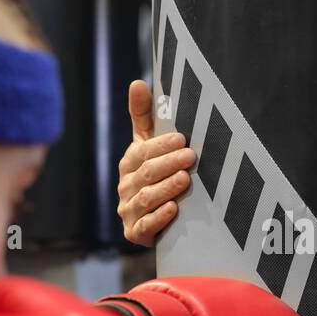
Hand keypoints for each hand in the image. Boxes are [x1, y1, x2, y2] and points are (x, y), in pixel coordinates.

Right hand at [118, 80, 195, 245]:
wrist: (158, 219)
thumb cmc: (156, 174)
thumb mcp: (148, 145)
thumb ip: (143, 116)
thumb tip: (137, 82)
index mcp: (129, 163)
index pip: (143, 151)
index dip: (162, 145)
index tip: (182, 139)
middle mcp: (125, 187)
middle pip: (146, 173)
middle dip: (169, 164)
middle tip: (190, 156)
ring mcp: (128, 211)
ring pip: (146, 198)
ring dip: (166, 188)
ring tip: (185, 179)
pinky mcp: (135, 233)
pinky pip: (146, 225)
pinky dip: (159, 217)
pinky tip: (174, 209)